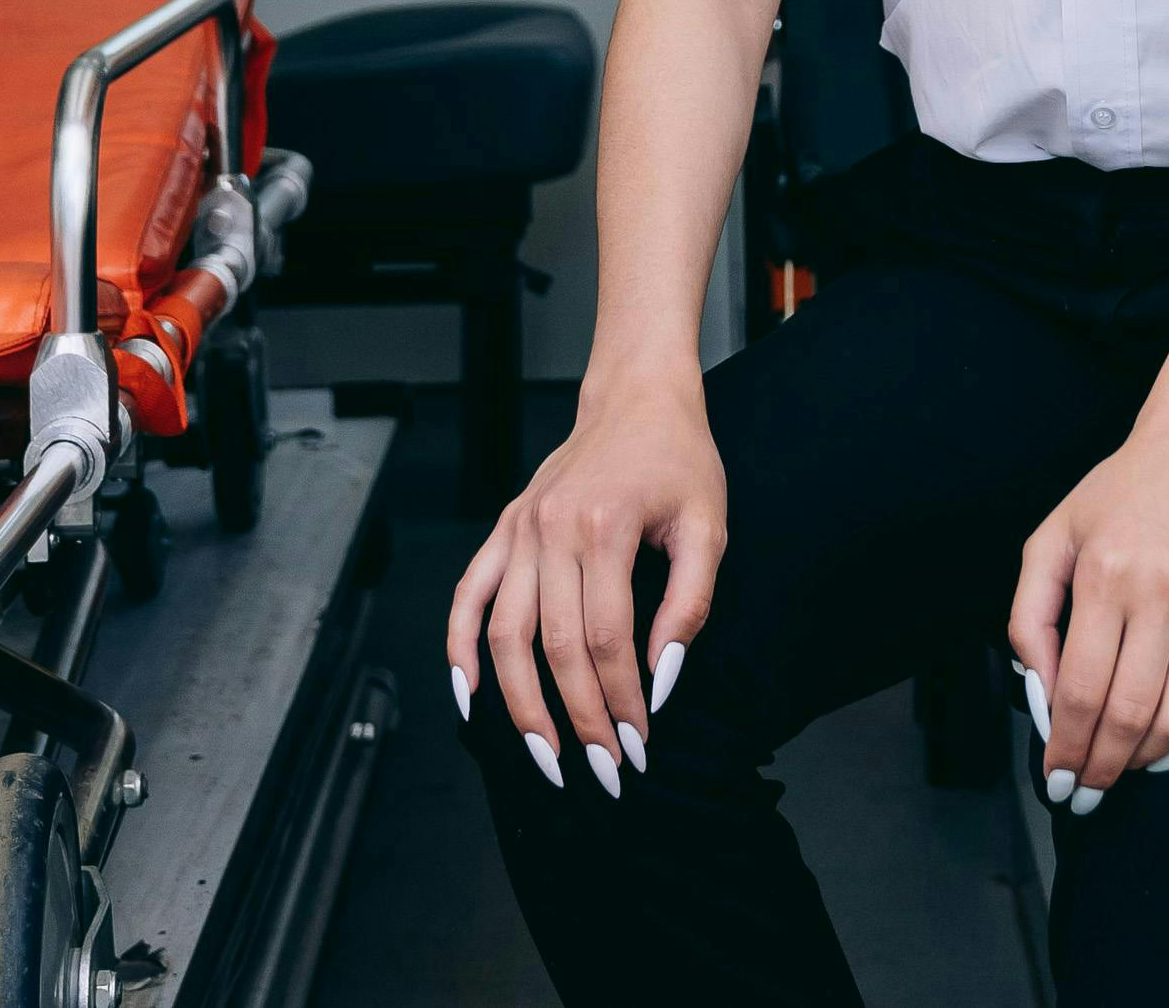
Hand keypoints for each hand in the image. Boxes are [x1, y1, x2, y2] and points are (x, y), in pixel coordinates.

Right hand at [447, 375, 726, 797]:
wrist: (636, 397)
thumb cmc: (680, 460)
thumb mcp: (708, 527)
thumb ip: (690, 605)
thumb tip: (663, 679)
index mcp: (604, 527)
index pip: (606, 640)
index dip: (622, 701)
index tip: (640, 746)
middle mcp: (550, 530)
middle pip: (554, 648)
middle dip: (578, 719)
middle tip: (603, 771)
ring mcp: (519, 530)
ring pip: (504, 635)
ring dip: (520, 705)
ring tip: (545, 756)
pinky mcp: (504, 530)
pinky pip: (469, 597)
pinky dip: (460, 650)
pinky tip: (468, 699)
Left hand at [1007, 426, 1168, 809]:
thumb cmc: (1124, 491)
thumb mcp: (1055, 535)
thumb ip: (1032, 612)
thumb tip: (1041, 684)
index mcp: (1105, 576)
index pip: (1082, 688)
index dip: (1068, 745)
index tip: (1059, 774)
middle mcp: (1162, 594)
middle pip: (1130, 712)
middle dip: (1104, 764)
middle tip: (1090, 788)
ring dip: (1151, 756)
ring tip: (1129, 764)